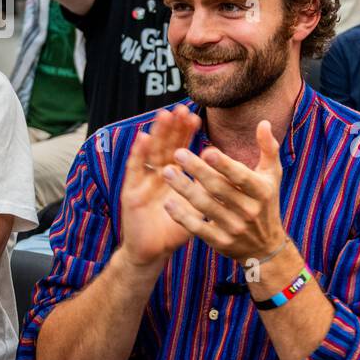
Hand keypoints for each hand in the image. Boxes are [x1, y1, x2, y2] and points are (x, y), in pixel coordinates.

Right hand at [119, 106, 201, 268]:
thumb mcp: (196, 209)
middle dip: (172, 128)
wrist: (153, 252)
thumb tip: (229, 177)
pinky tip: (143, 138)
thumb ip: (207, 191)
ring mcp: (143, 182)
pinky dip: (138, 153)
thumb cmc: (174, 230)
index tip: (195, 116)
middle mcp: (157, 175)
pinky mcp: (130, 192)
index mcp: (173, 177)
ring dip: (156, 134)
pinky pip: (135, 170)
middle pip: (165, 146)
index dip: (186, 134)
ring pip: (150, 153)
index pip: (180, 150)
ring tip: (164, 115)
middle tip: (180, 108)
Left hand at [163, 122, 286, 264]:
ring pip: (205, 206)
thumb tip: (263, 122)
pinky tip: (168, 202)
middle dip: (197, 170)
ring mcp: (234, 228)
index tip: (206, 149)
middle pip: (218, 188)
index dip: (224, 164)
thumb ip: (268, 148)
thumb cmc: (266, 203)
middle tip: (177, 153)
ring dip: (184, 188)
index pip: (241, 176)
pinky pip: (197, 228)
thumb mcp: (272, 176)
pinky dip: (182, 215)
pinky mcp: (220, 242)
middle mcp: (249, 211)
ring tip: (166, 171)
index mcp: (262, 191)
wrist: (265, 246)